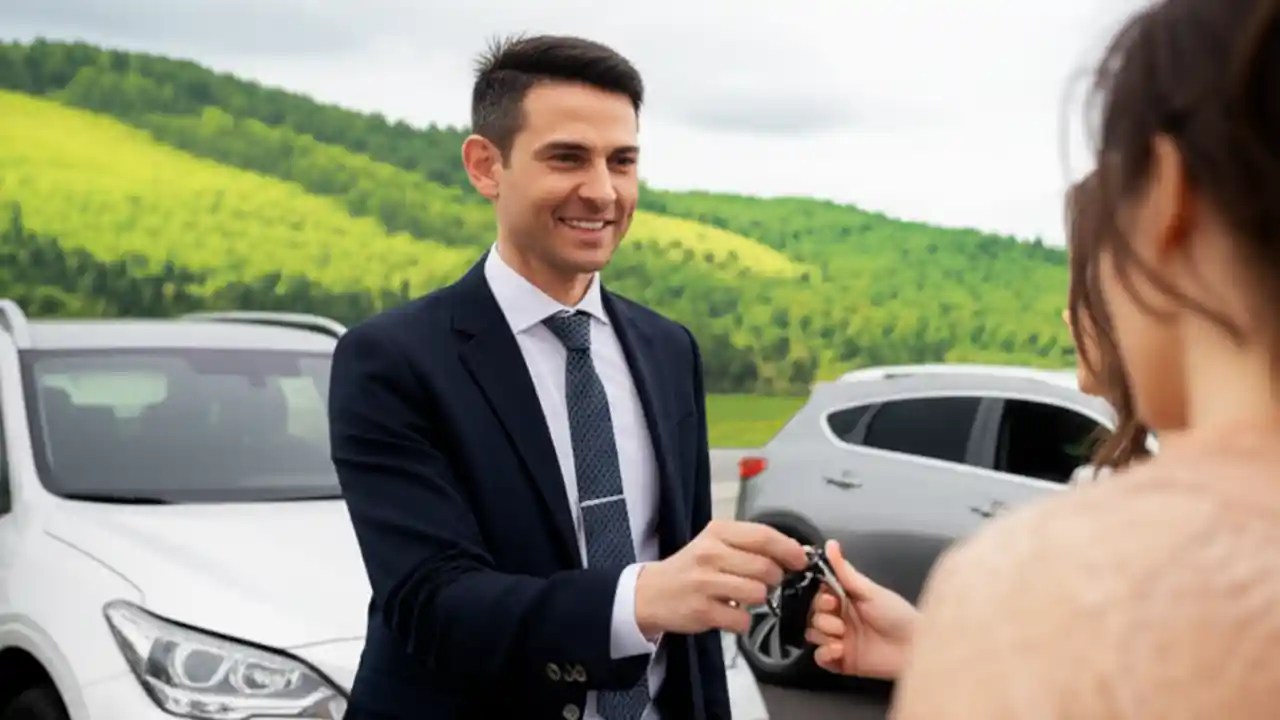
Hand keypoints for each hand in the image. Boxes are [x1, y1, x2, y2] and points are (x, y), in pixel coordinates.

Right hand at [634, 519, 807, 636]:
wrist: (650, 593)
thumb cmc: (691, 567)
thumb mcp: (715, 544)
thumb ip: (749, 545)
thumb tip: (794, 553)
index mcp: (718, 532)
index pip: (764, 536)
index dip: (789, 549)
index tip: (800, 560)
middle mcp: (711, 554)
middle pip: (766, 568)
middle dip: (774, 579)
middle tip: (765, 582)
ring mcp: (705, 583)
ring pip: (758, 594)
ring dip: (758, 600)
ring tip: (744, 597)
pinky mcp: (702, 611)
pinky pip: (742, 621)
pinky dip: (742, 622)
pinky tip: (730, 614)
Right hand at [805, 539, 919, 679]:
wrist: (915, 647)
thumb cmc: (897, 615)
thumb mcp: (870, 591)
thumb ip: (845, 571)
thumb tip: (830, 543)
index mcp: (846, 600)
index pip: (818, 596)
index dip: (820, 598)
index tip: (832, 600)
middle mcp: (840, 619)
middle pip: (813, 616)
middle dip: (823, 618)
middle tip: (841, 621)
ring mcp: (840, 640)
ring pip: (813, 635)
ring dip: (824, 634)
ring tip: (843, 636)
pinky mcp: (841, 662)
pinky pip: (819, 658)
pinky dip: (825, 653)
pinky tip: (839, 650)